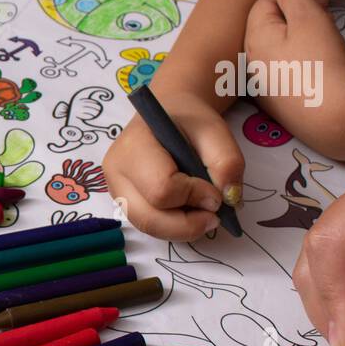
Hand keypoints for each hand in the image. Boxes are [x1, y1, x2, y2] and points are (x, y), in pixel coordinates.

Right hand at [103, 96, 242, 239]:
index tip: (217, 193)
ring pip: (148, 228)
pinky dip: (175, 226)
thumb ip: (227, 161)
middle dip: (187, 224)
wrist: (168, 116)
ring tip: (203, 213)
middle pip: (148, 218)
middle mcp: (116, 173)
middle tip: (214, 216)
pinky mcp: (125, 203)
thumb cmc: (188, 121)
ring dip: (182, 228)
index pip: (161, 188)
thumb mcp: (214, 131)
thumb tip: (228, 198)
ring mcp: (117, 191)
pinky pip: (150, 226)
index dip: (194, 197)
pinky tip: (189, 210)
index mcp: (132, 148)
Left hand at [244, 0, 344, 110]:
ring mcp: (263, 84)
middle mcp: (251, 62)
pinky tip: (320, 58)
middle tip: (325, 5)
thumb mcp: (308, 17)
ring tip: (326, 29)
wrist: (334, 116)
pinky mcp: (279, 101)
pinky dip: (300, 55)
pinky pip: (285, 68)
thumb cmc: (321, 60)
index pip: (263, 3)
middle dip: (297, 10)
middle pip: (270, 24)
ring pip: (278, 46)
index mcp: (252, 38)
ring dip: (300, 31)